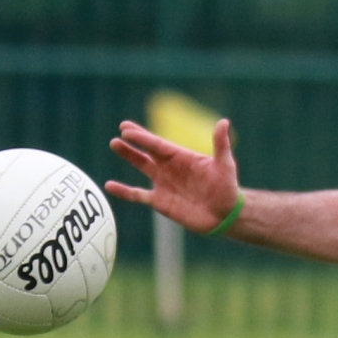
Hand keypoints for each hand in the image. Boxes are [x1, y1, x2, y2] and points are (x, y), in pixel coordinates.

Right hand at [106, 118, 241, 233]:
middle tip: (120, 130)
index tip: (126, 128)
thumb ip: (221, 145)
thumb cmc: (227, 189)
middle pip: (148, 151)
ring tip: (114, 143)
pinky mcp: (160, 201)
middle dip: (134, 141)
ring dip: (129, 156)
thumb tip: (223, 122)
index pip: (158, 144)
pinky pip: (138, 195)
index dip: (143, 137)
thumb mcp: (225, 165)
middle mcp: (170, 168)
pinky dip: (124, 191)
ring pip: (142, 166)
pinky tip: (109, 185)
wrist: (225, 215)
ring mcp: (164, 183)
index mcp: (182, 157)